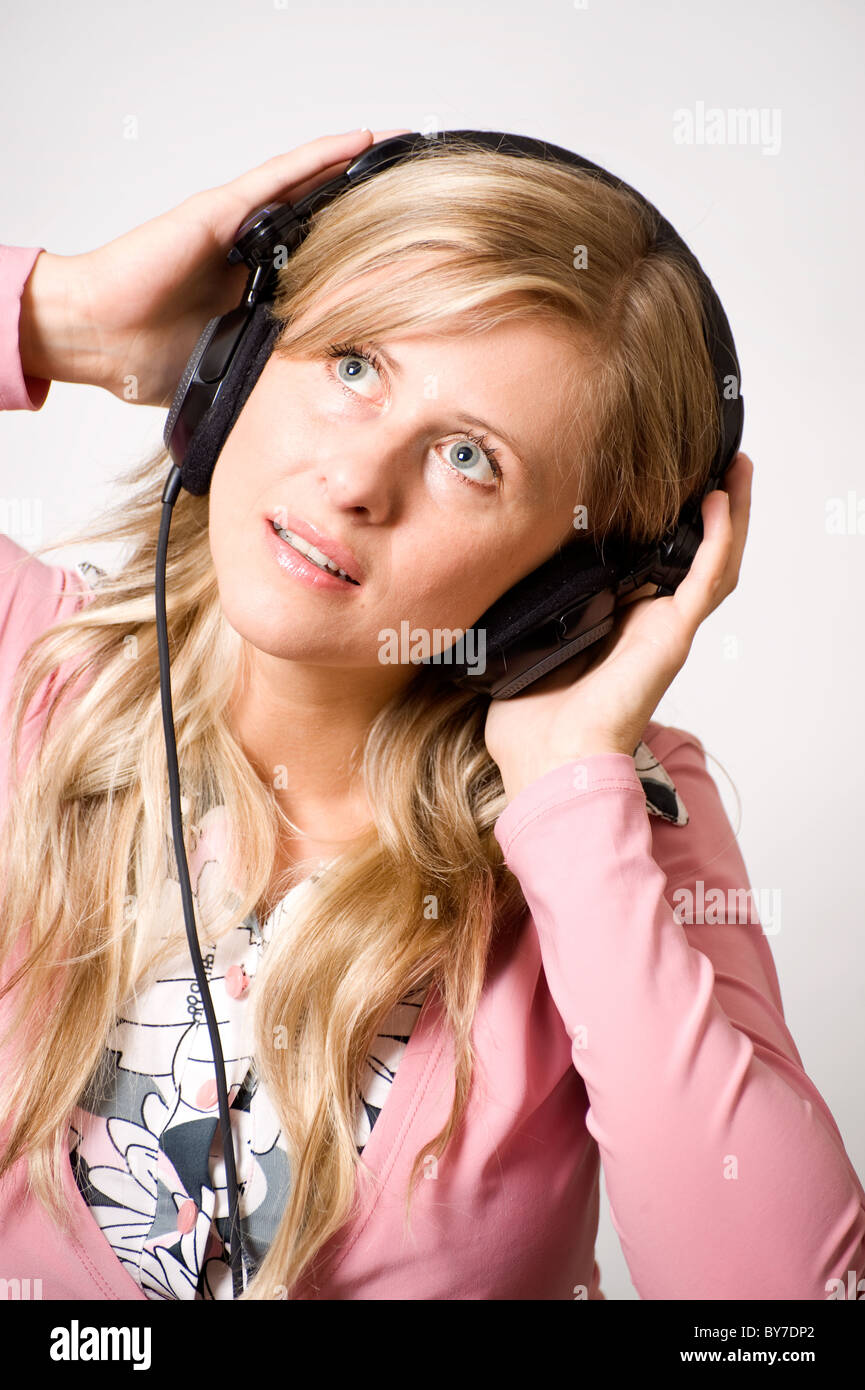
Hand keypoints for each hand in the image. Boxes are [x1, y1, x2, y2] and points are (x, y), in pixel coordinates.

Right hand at [22, 127, 410, 405]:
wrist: (103, 340)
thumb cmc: (151, 360)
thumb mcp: (240, 375)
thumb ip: (280, 379)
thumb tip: (329, 418)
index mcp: (262, 297)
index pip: (329, 276)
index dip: (372, 270)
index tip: (422, 274)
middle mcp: (255, 257)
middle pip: (328, 230)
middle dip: (376, 223)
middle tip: (434, 213)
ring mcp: (240, 230)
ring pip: (313, 195)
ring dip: (359, 179)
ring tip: (411, 165)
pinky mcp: (221, 211)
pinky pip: (280, 176)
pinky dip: (321, 158)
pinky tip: (362, 143)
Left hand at [484, 452, 753, 800]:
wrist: (548, 761)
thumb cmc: (530, 723)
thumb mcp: (518, 645)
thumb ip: (515, 611)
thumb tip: (484, 571)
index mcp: (615, 625)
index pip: (646, 564)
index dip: (660, 525)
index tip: (658, 480)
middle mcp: (647, 623)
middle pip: (691, 555)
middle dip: (708, 509)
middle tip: (717, 462)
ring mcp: (664, 629)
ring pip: (711, 562)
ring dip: (728, 514)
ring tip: (735, 467)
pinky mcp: (671, 637)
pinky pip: (705, 580)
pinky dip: (718, 539)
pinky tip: (719, 500)